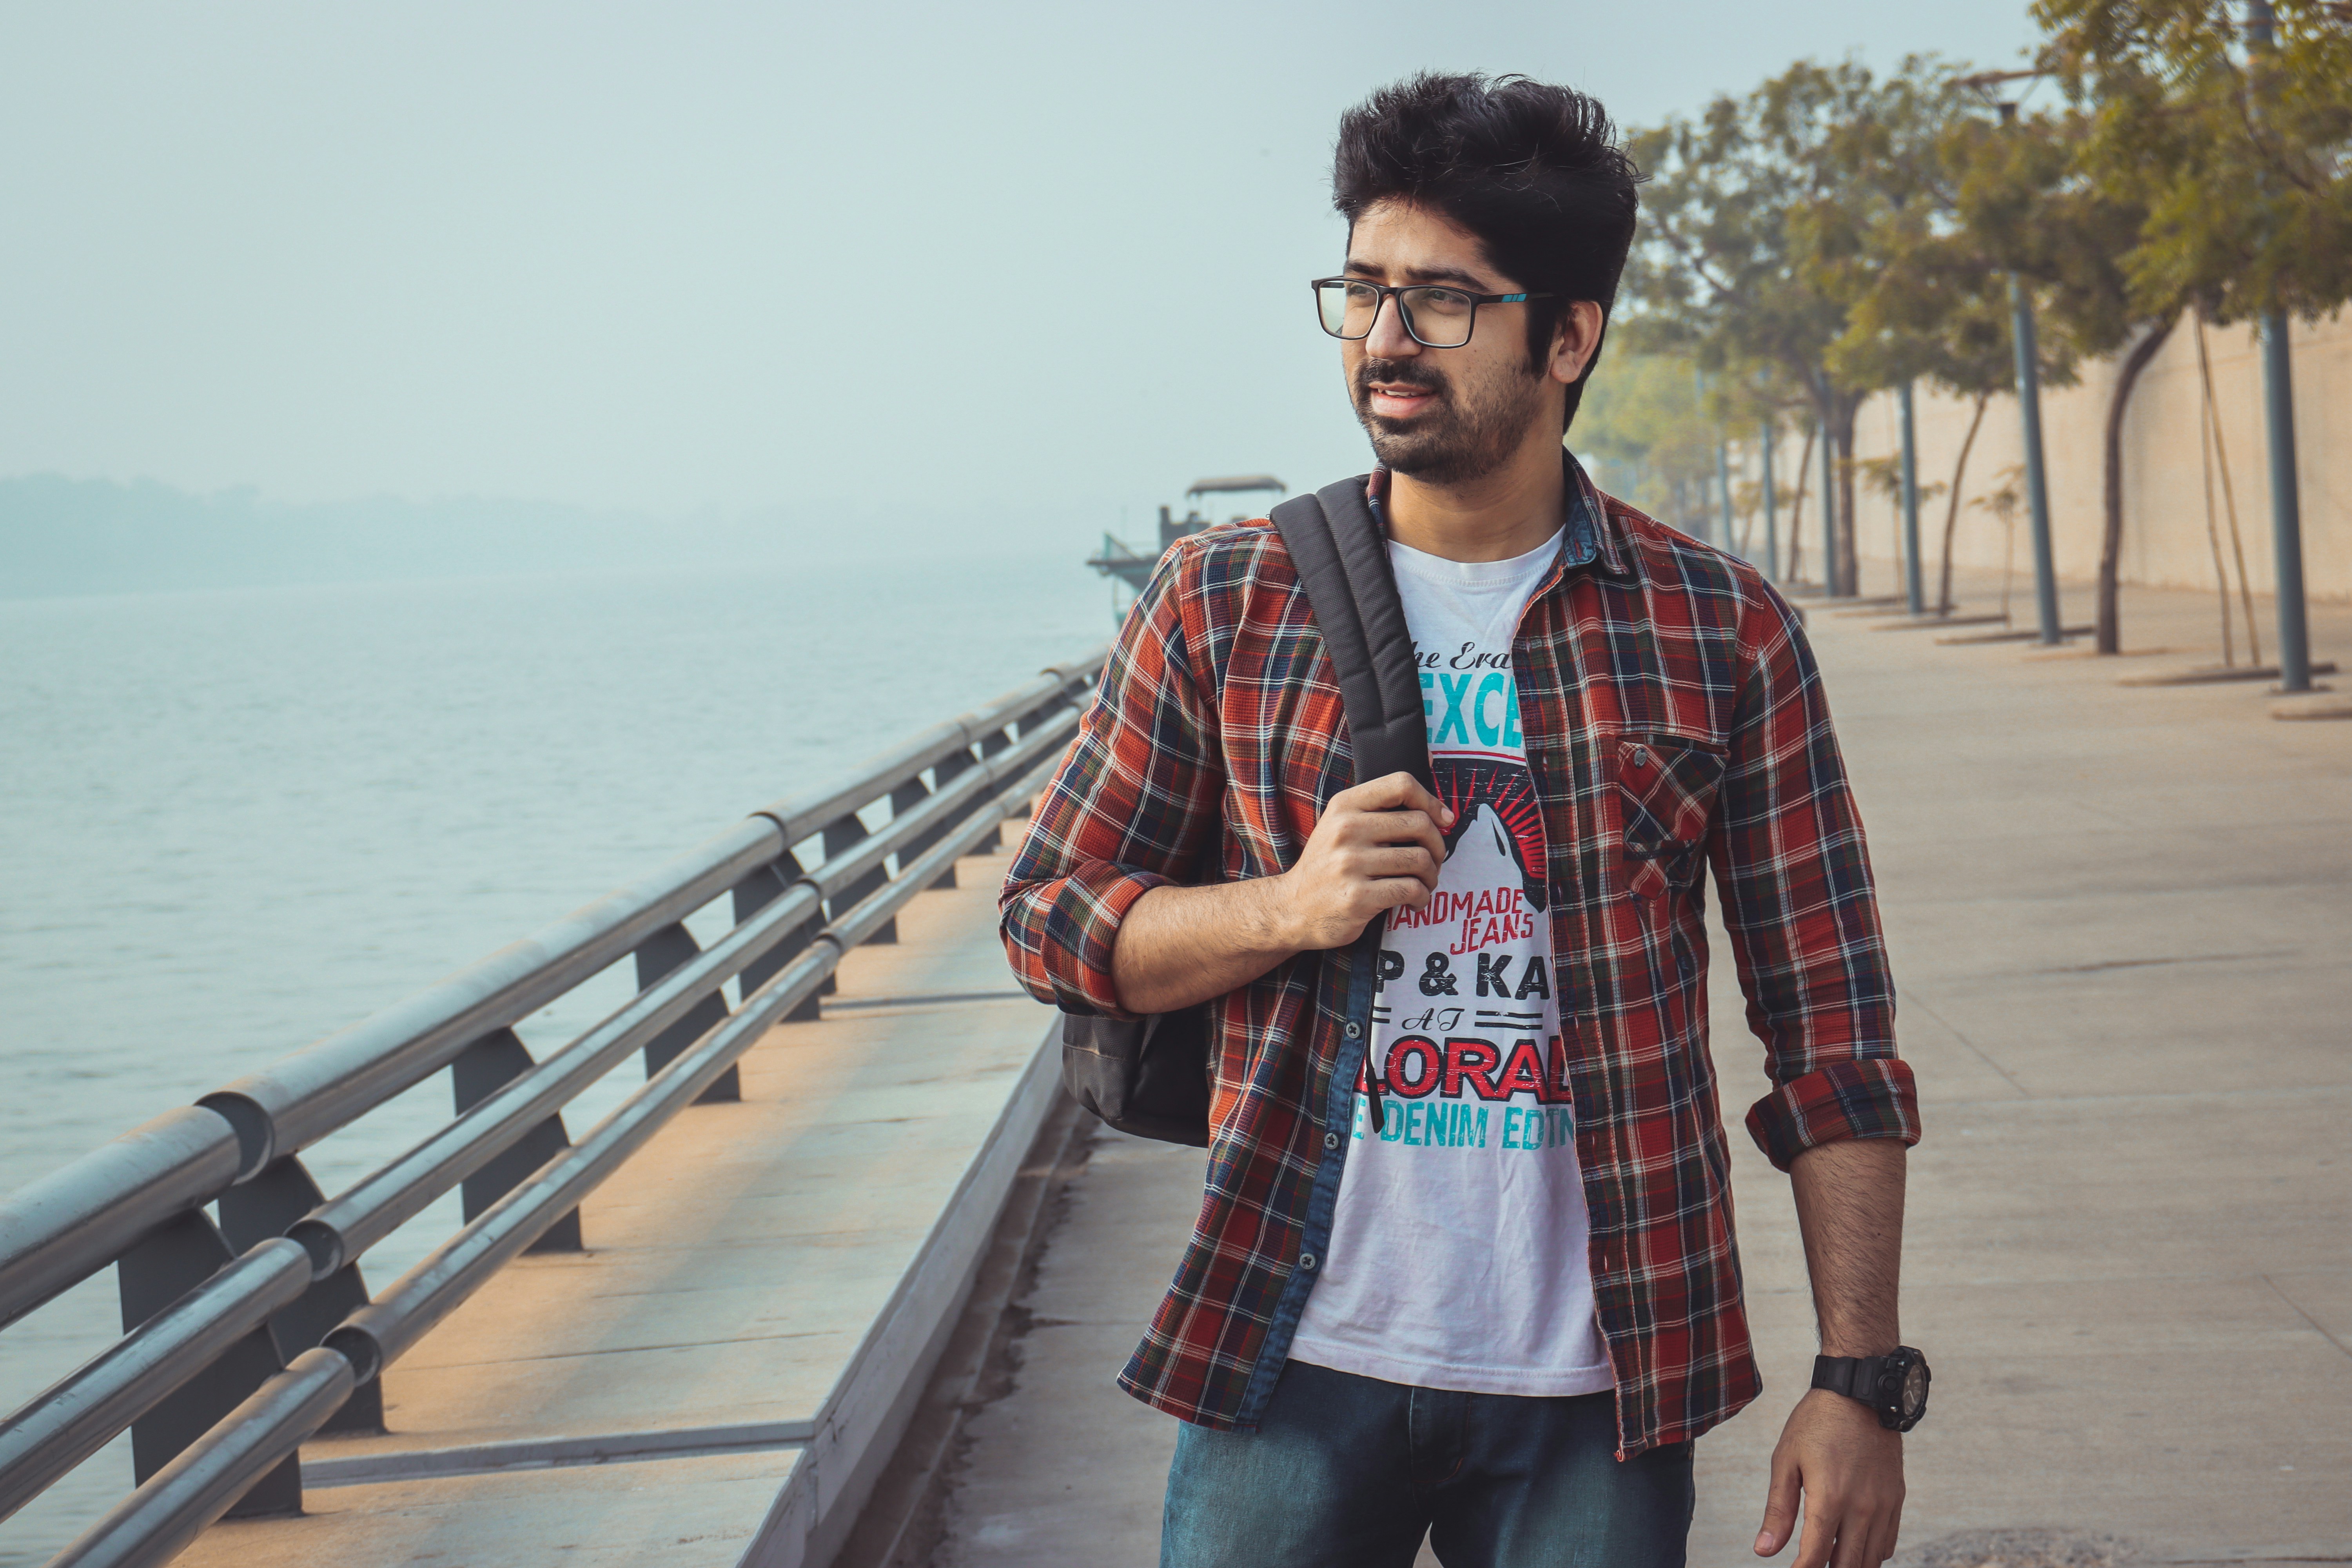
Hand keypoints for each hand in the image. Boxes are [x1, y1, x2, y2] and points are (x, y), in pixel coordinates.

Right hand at [1271, 771, 1452, 949]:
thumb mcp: (1340, 826)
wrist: (1292, 909)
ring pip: (1419, 859)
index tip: (1443, 819)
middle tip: (1434, 861)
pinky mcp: (1358, 896)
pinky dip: (1422, 898)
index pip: (1400, 784)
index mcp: (1344, 806)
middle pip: (1418, 824)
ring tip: (1424, 884)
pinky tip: (1414, 902)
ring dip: (1432, 876)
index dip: (1430, 800)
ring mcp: (1350, 863)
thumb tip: (1437, 811)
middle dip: (1437, 846)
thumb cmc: (1327, 867)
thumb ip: (1377, 813)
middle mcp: (1346, 830)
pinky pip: (1411, 889)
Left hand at [1755, 1390, 1904, 1567]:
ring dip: (1851, 1566)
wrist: (1859, 1394)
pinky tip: (1853, 1548)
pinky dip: (1871, 1554)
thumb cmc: (1816, 1424)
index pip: (1816, 1556)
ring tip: (1830, 1562)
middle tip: (1811, 1567)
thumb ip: (1777, 1510)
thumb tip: (1764, 1550)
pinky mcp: (1896, 1498)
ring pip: (1872, 1560)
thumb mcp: (1786, 1461)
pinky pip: (1888, 1542)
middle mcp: (1862, 1507)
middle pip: (1848, 1565)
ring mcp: (1884, 1504)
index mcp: (1829, 1498)